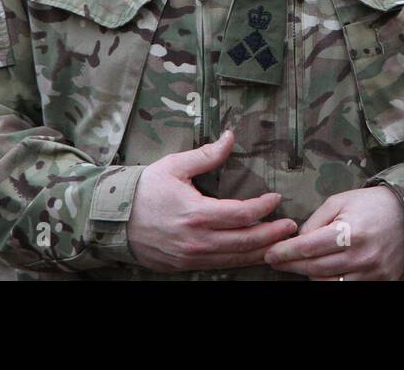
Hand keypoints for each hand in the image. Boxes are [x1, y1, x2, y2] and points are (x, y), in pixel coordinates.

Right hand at [126, 129, 296, 271]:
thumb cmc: (144, 190)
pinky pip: (219, 266)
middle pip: (244, 242)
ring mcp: (191, 257)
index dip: (263, 207)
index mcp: (196, 213)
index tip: (276, 198)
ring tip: (281, 242)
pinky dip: (239, 260)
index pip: (241, 215)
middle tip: (291, 226)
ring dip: (260, 251)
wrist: (112, 220)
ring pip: (234, 259)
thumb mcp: (174, 166)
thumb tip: (231, 137)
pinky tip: (253, 253)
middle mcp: (196, 240)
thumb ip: (207, 155)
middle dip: (272, 234)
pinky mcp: (185, 266)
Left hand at [264, 186, 403, 280]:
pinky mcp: (380, 280)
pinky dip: (331, 280)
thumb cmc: (369, 203)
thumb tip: (298, 241)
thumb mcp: (339, 201)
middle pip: (315, 268)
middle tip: (275, 261)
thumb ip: (316, 221)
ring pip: (328, 282)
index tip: (269, 254)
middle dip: (291, 265)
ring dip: (310, 274)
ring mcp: (372, 271)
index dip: (285, 252)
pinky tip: (323, 271)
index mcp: (350, 231)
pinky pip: (347, 287)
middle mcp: (361, 255)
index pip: (308, 247)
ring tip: (301, 264)